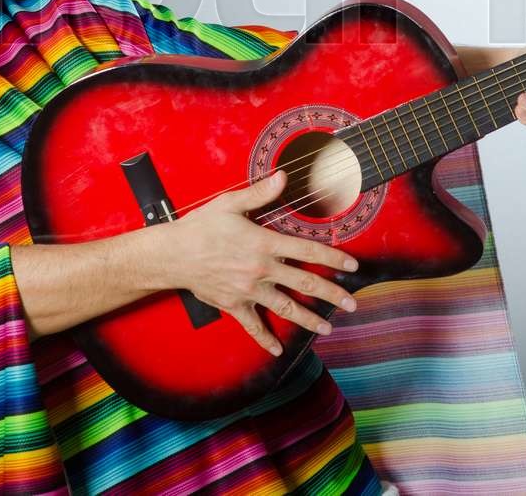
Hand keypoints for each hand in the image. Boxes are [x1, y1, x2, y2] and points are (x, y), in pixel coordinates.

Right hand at [164, 169, 359, 355]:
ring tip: (328, 328)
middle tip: (352, 303)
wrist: (172, 255)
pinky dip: (265, 339)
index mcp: (264, 244)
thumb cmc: (201, 227)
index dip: (332, 258)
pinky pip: (253, 326)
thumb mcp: (231, 204)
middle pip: (304, 283)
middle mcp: (261, 270)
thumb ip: (261, 193)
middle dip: (332, 294)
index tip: (352, 265)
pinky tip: (278, 349)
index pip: (307, 252)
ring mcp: (249, 291)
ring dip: (309, 318)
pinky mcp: (234, 305)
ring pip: (286, 308)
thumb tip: (284, 177)